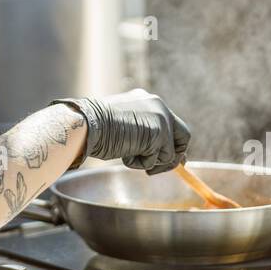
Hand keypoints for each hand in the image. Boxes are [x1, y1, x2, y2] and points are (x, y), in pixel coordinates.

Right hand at [54, 88, 189, 174]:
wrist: (87, 124)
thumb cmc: (96, 128)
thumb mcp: (123, 127)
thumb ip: (144, 134)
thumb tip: (160, 154)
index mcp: (147, 100)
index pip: (170, 122)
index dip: (171, 143)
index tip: (169, 158)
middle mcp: (158, 105)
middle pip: (183, 135)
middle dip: (174, 156)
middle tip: (157, 169)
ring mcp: (161, 119)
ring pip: (170, 153)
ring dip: (151, 161)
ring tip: (128, 155)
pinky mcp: (160, 133)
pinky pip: (159, 160)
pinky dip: (142, 164)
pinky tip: (125, 154)